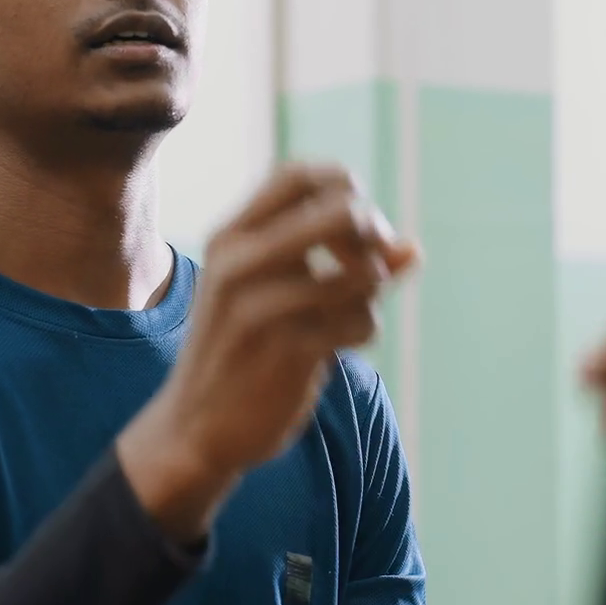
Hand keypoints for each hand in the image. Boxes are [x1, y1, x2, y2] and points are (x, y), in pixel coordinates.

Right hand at [118, 164, 418, 540]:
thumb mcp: (268, 295)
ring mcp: (260, 306)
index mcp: (230, 238)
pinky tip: (342, 346)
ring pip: (364, 273)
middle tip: (367, 269)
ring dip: (372, 296)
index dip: (342, 190)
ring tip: (352, 315)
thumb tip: (411, 248)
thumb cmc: (242, 353)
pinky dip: (365, 330)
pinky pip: (361, 320)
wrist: (194, 429)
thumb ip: (333, 264)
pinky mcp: (286, 351)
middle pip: (343, 210)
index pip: (299, 175)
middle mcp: (239, 263)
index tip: (347, 229)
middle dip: (373, 236)